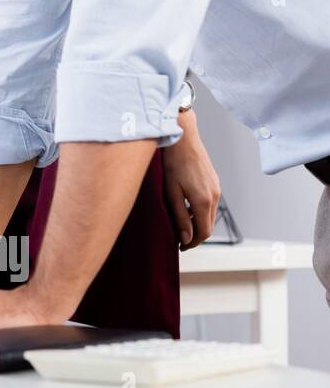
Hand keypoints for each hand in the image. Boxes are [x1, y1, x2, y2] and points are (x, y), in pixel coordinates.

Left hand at [162, 109, 220, 249]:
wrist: (183, 139)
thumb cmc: (173, 164)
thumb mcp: (171, 193)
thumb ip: (179, 217)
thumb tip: (186, 239)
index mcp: (203, 201)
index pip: (203, 233)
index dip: (191, 244)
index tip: (179, 247)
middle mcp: (215, 197)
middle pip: (208, 226)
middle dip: (195, 236)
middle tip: (178, 240)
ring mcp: (217, 189)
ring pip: (210, 215)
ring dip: (197, 224)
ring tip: (179, 225)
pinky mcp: (215, 182)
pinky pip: (210, 204)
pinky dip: (200, 212)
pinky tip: (186, 208)